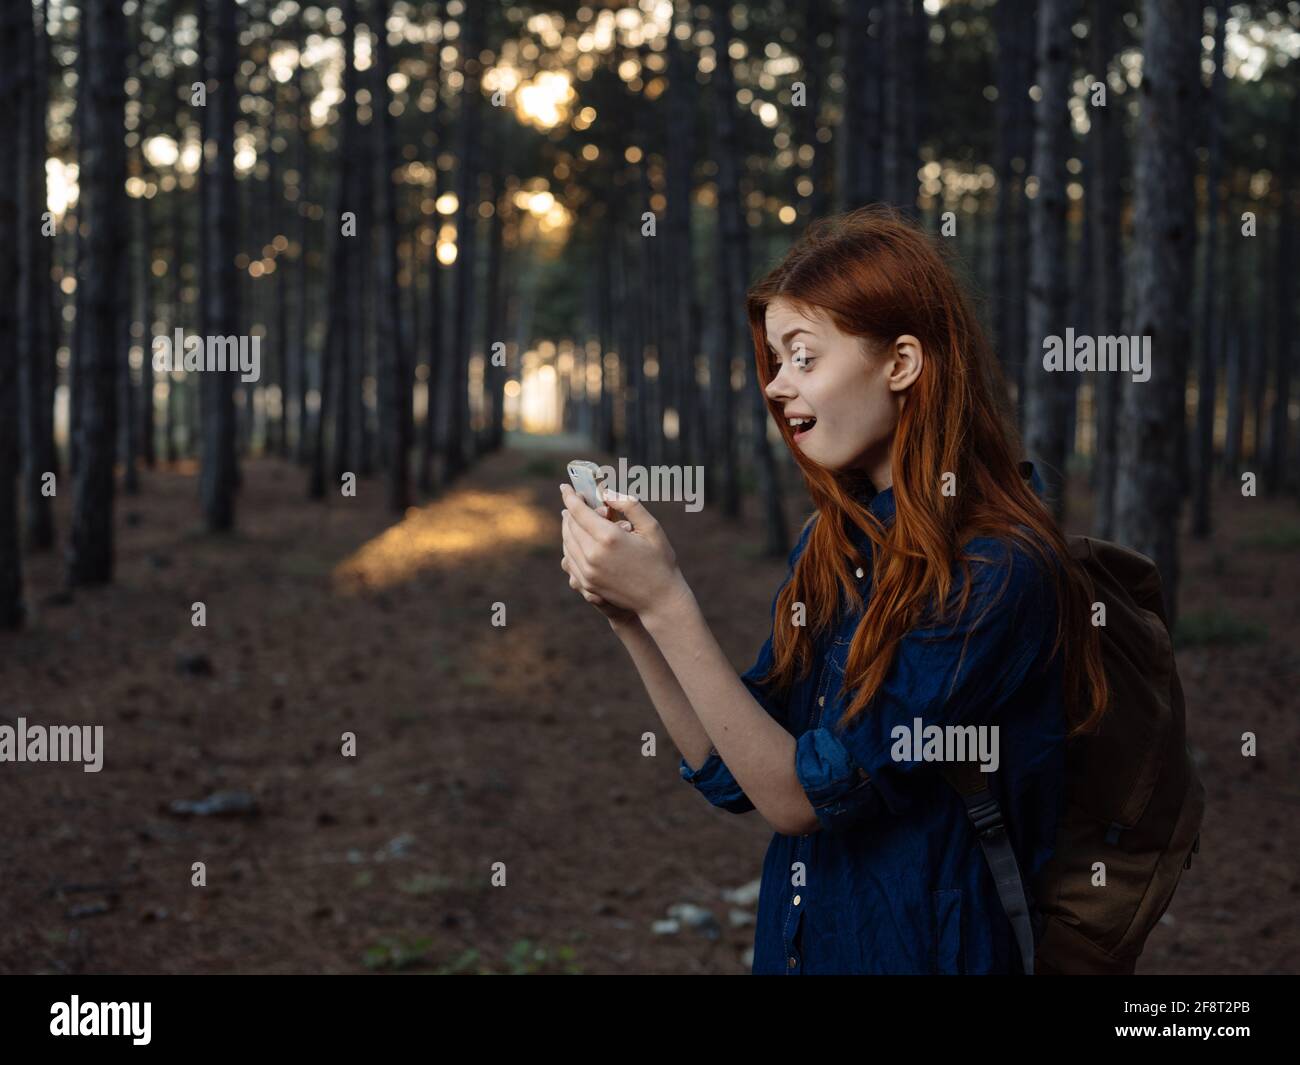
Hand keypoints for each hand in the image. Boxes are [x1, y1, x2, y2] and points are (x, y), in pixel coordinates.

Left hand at [559, 483, 685, 617]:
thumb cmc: (660, 561)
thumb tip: (607, 494)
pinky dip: (570, 546)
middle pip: (570, 526)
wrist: (660, 600)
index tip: (565, 487)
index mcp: (609, 538)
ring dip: (568, 528)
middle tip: (573, 501)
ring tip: (572, 518)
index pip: (579, 511)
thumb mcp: (651, 528)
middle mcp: (593, 555)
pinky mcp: (586, 584)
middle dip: (570, 511)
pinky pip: (569, 560)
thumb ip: (630, 505)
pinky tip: (576, 540)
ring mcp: (587, 572)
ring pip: (567, 543)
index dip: (570, 496)